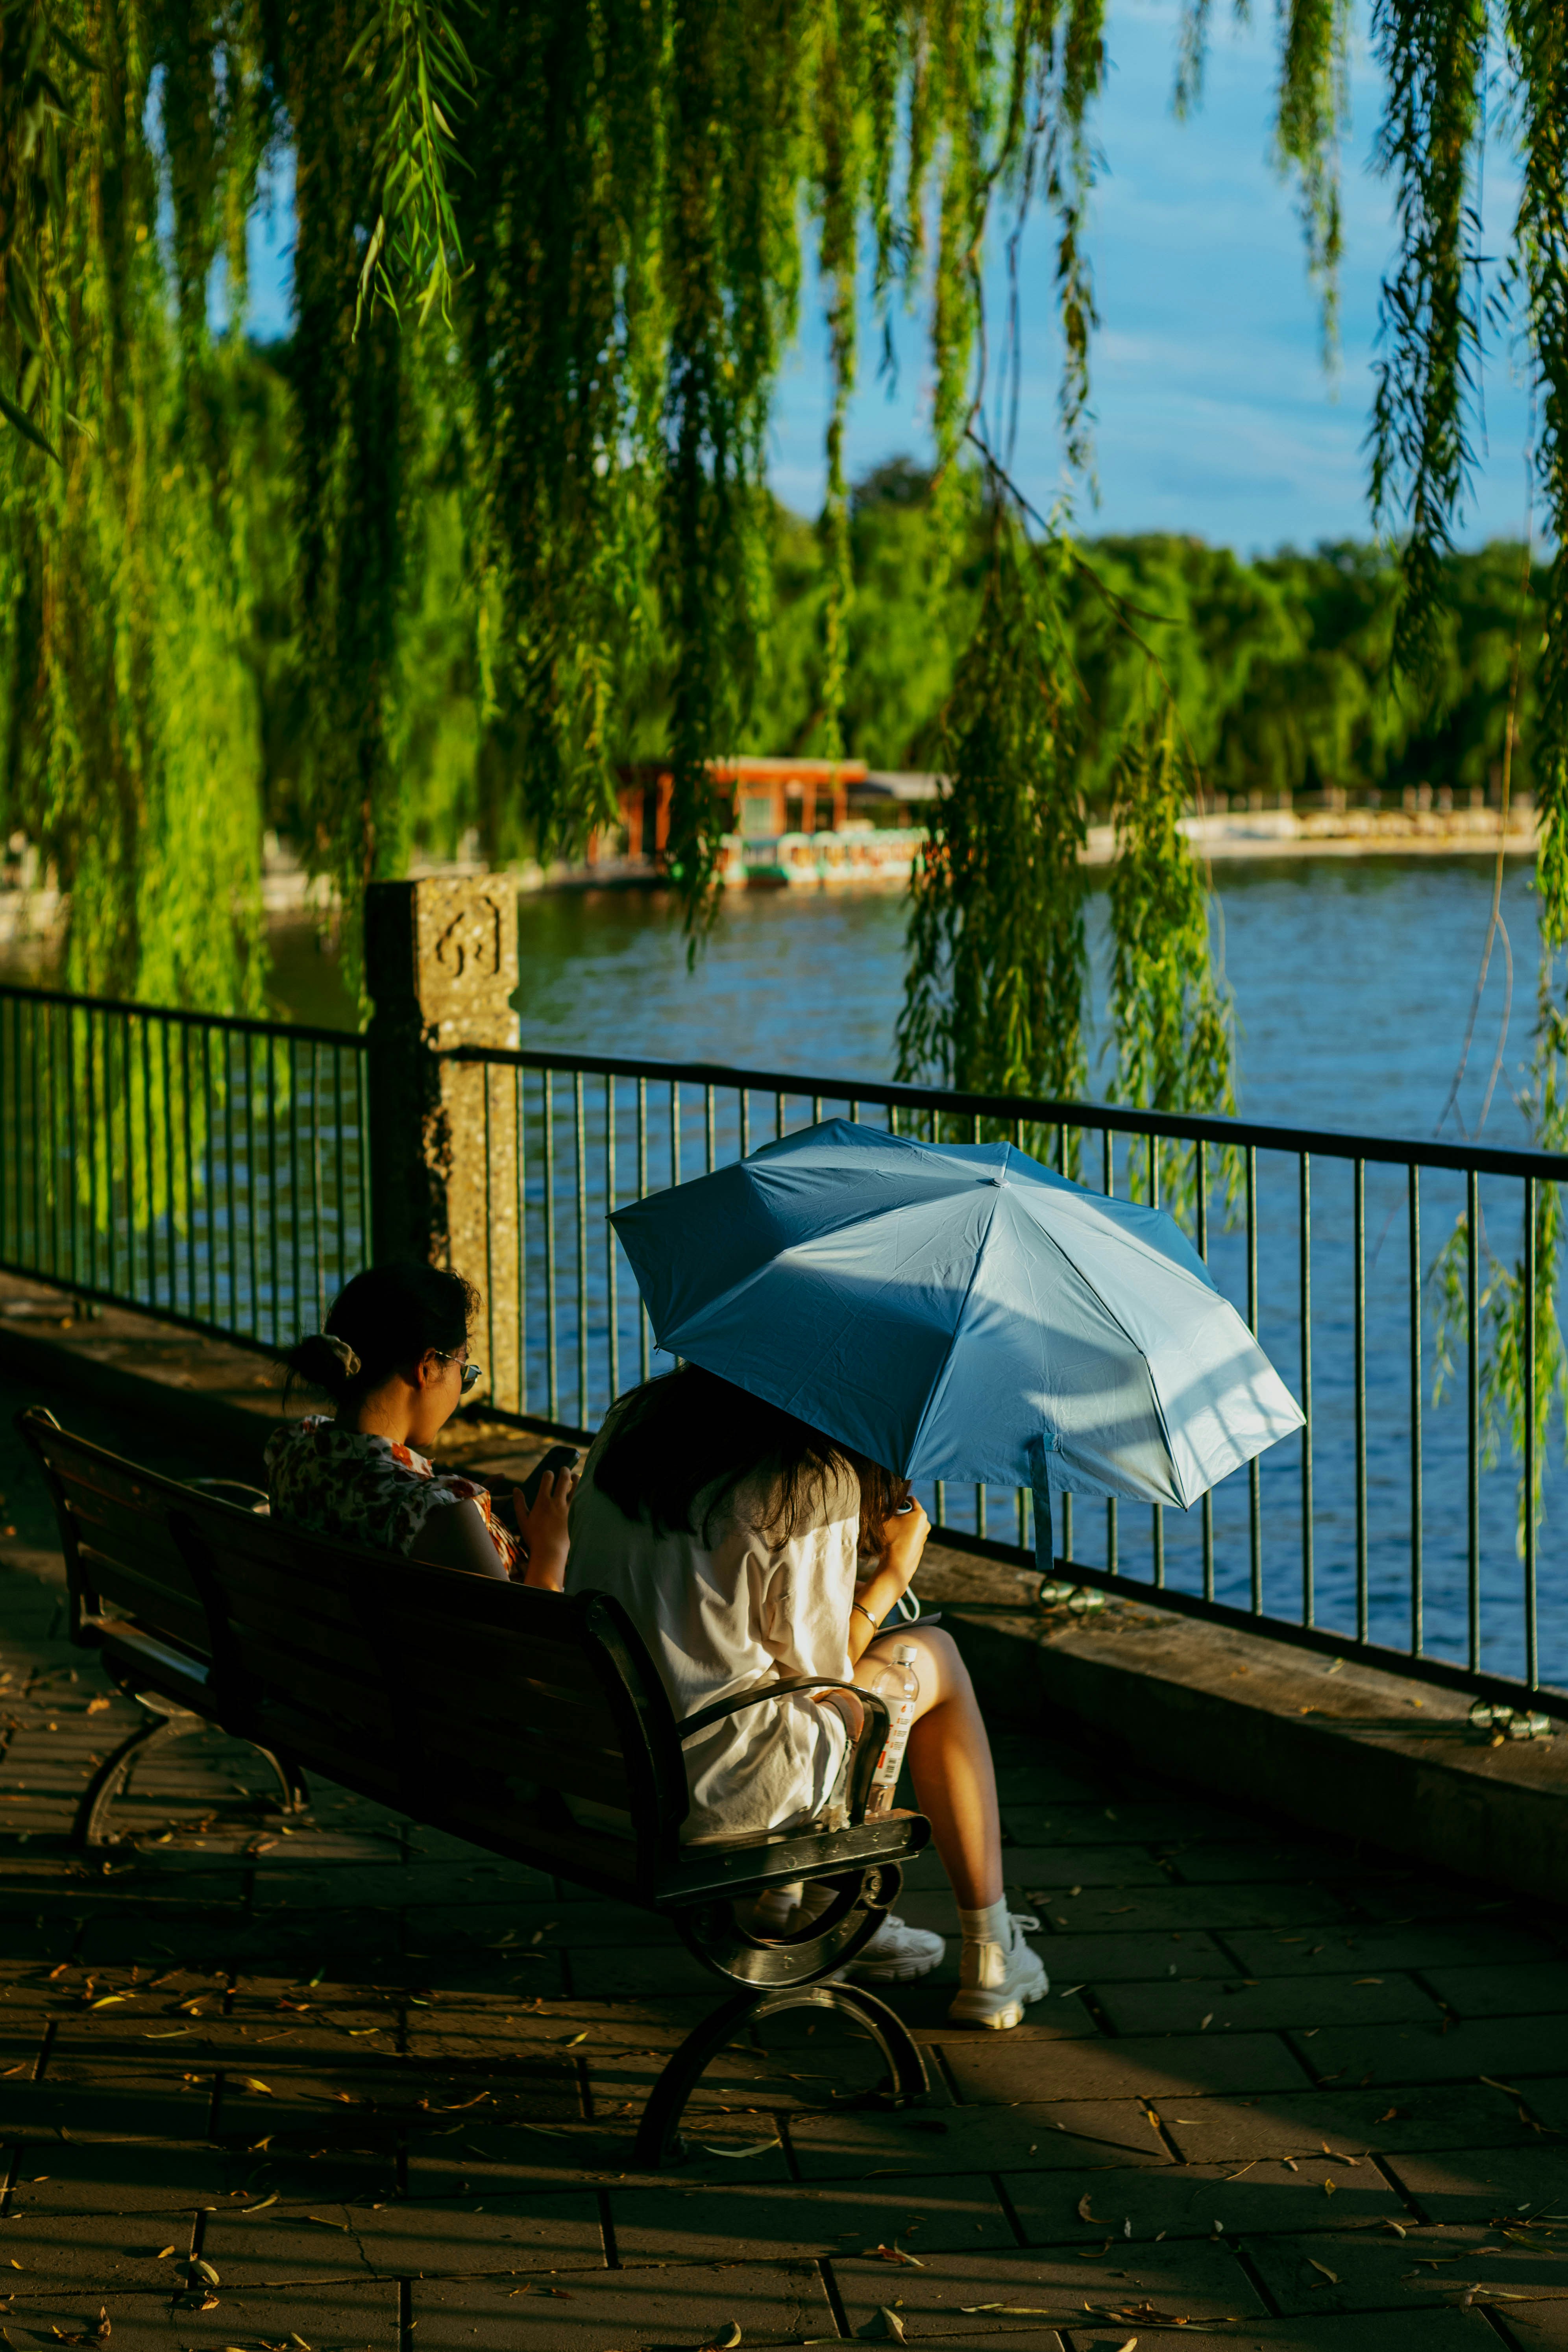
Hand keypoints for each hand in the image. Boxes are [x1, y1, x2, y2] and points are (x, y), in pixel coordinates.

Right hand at [511, 1466, 577, 1590]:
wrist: (551, 1551)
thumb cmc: (534, 1537)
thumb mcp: (523, 1520)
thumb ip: (519, 1503)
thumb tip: (515, 1489)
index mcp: (543, 1501)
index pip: (547, 1479)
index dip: (548, 1473)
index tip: (548, 1474)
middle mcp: (557, 1502)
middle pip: (563, 1480)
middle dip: (564, 1471)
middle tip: (564, 1469)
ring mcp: (568, 1509)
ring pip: (575, 1488)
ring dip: (575, 1479)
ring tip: (575, 1475)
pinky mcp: (575, 1516)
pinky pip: (580, 1500)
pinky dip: (581, 1493)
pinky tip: (582, 1492)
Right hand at [878, 1496, 928, 1595]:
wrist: (896, 1566)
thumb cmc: (891, 1540)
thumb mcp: (883, 1519)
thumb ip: (881, 1507)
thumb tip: (880, 1500)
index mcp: (920, 1514)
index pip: (909, 1499)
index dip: (898, 1501)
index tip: (889, 1508)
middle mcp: (926, 1524)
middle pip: (910, 1512)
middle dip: (899, 1514)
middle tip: (888, 1520)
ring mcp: (924, 1536)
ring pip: (911, 1524)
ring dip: (901, 1525)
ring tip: (890, 1532)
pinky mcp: (920, 1546)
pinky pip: (911, 1535)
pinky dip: (904, 1535)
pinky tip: (895, 1542)